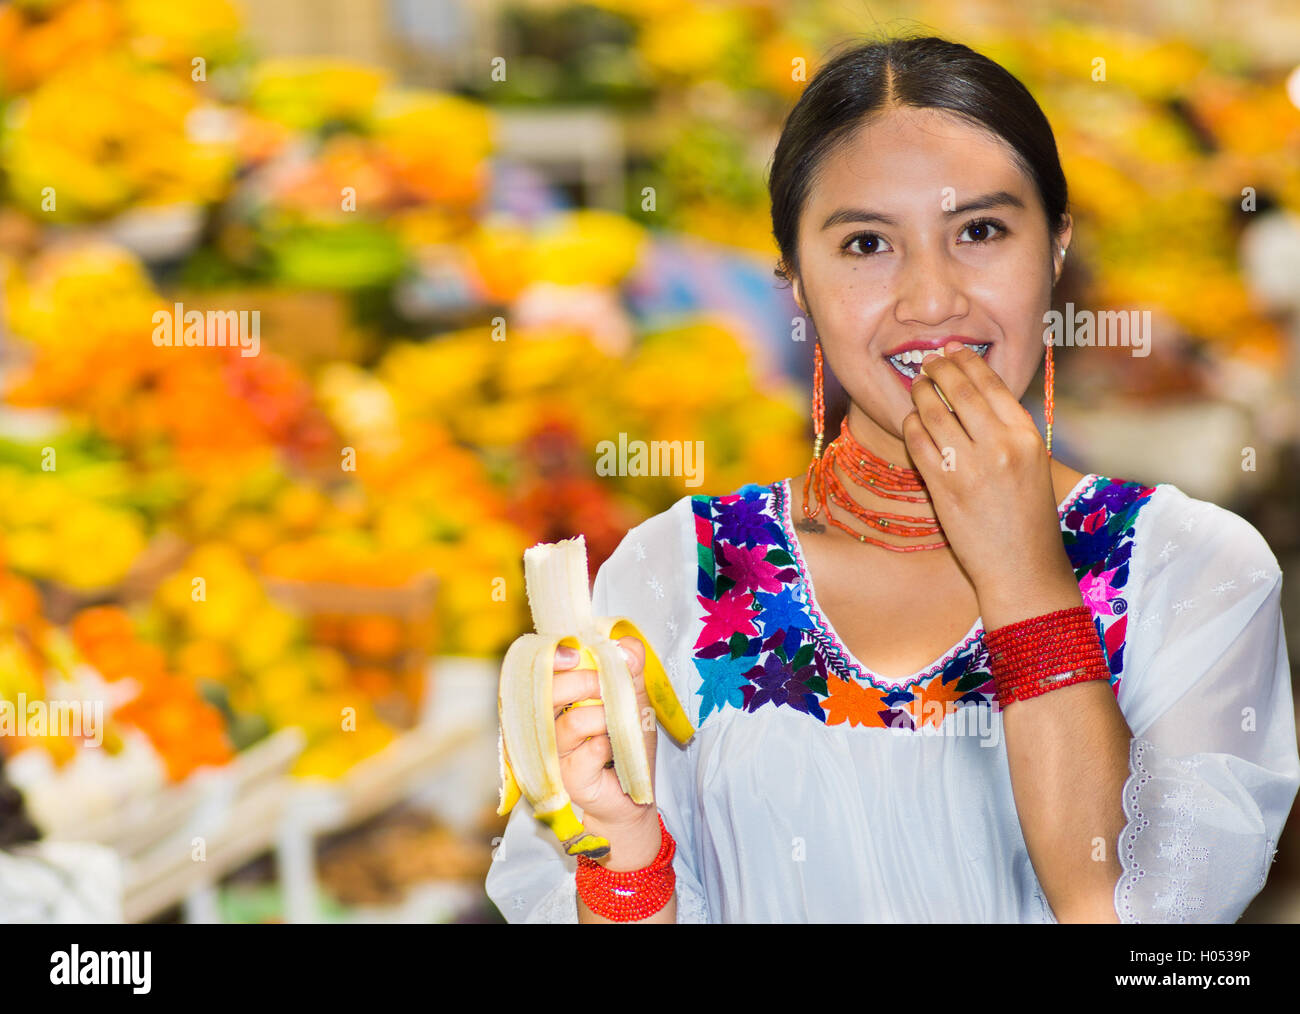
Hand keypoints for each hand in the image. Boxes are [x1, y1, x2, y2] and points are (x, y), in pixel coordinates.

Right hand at [551, 637, 660, 861]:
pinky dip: (606, 746)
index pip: (545, 670)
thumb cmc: (628, 748)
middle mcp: (550, 723)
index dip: (555, 657)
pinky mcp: (567, 776)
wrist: (634, 798)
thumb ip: (632, 671)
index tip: (575, 653)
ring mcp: (555, 751)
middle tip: (608, 688)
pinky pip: (587, 751)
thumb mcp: (636, 702)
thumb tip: (627, 645)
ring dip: (604, 718)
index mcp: (562, 700)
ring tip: (617, 729)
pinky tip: (612, 752)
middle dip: (587, 681)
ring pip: (572, 720)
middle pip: (552, 690)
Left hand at [900, 341, 1080, 620]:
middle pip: (959, 389)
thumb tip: (976, 393)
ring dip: (920, 394)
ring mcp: (970, 466)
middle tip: (927, 362)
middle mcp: (1000, 445)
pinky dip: (912, 426)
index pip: (991, 382)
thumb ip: (1008, 429)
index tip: (953, 352)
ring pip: (933, 412)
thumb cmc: (1029, 516)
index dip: (966, 361)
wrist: (1022, 566)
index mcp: (1027, 434)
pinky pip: (918, 442)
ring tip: (916, 386)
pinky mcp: (944, 486)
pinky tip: (912, 422)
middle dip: (938, 369)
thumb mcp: (1032, 463)